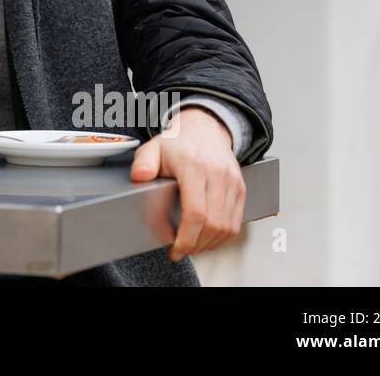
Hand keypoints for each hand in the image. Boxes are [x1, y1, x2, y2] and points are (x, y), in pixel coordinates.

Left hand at [130, 107, 245, 260]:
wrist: (205, 128)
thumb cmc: (178, 142)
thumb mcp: (153, 147)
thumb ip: (143, 162)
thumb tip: (139, 176)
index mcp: (193, 166)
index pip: (195, 211)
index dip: (186, 237)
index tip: (175, 248)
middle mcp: (217, 174)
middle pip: (212, 224)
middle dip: (196, 244)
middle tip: (181, 250)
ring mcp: (232, 182)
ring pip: (226, 226)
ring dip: (209, 243)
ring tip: (192, 246)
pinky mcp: (241, 188)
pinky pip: (236, 221)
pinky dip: (222, 236)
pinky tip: (208, 238)